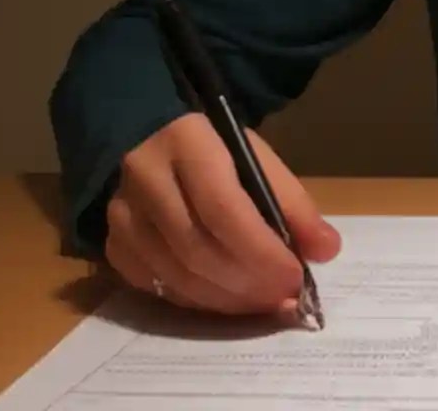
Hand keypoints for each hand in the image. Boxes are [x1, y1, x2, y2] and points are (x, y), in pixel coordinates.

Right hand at [105, 113, 340, 315]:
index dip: (262, 251)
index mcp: (188, 142)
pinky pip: (155, 285)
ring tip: (263, 302)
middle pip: (196, 249)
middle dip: (247, 283)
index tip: (295, 277)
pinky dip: (196, 300)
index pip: (223, 209)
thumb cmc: (216, 149)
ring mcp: (120, 214)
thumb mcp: (258, 160)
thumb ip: (293, 204)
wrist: (149, 135)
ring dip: (225, 300)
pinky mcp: (111, 242)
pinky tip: (226, 299)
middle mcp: (145, 177)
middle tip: (283, 298)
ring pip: (173, 275)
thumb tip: (326, 251)